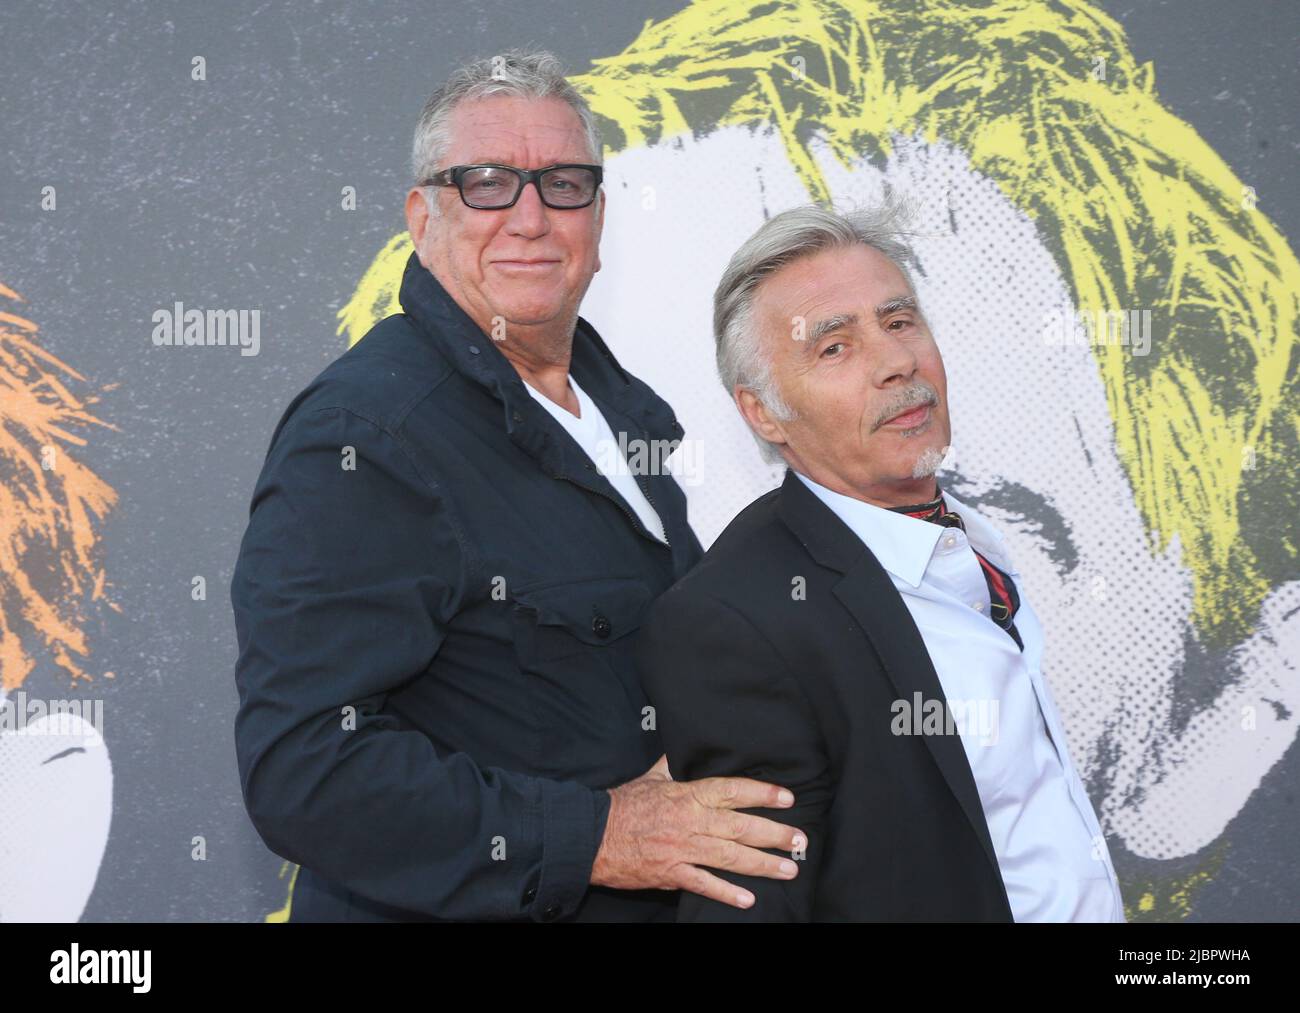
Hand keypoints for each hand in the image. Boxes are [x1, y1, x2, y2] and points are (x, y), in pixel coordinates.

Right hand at [590, 754, 804, 908]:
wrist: (592, 835)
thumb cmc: (623, 804)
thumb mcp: (651, 777)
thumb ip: (674, 765)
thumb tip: (683, 747)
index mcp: (687, 795)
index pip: (732, 790)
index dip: (762, 794)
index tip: (787, 799)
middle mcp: (690, 821)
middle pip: (740, 827)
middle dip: (774, 834)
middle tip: (800, 840)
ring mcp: (682, 849)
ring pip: (729, 857)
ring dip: (762, 864)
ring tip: (788, 869)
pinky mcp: (671, 873)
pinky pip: (704, 884)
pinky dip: (727, 892)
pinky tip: (749, 899)